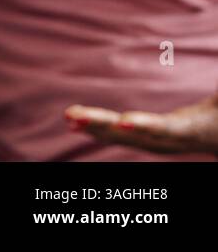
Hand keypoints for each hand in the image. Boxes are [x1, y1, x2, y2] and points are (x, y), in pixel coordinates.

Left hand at [65, 94, 217, 155]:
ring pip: (120, 137)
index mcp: (191, 130)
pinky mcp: (146, 140)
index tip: (125, 121)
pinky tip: (73, 122)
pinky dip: (95, 129)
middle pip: (133, 134)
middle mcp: (169, 141)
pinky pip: (118, 136)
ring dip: (92, 127)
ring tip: (68, 117)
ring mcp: (155, 143)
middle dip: (102, 125)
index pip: (167, 128)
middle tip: (73, 117)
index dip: (147, 126)